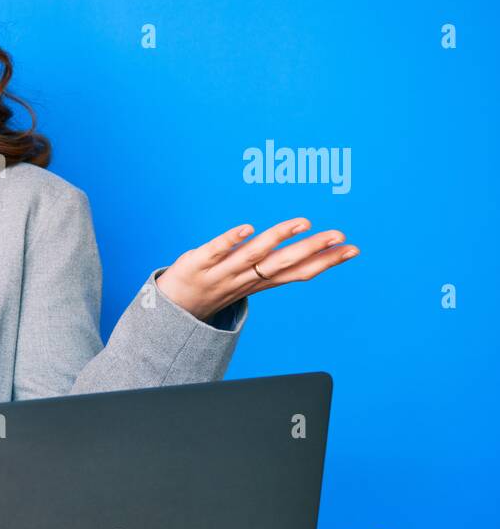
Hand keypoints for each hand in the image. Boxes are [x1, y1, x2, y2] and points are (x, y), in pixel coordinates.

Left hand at [155, 218, 358, 321]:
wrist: (175, 307)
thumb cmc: (219, 287)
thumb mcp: (253, 281)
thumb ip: (280, 267)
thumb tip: (312, 255)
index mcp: (261, 281)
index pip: (297, 272)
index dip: (325, 262)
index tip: (353, 249)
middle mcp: (245, 278)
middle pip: (282, 263)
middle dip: (311, 249)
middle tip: (338, 235)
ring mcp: (221, 272)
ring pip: (253, 255)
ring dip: (278, 239)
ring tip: (302, 222)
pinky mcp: (198, 263)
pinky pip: (216, 251)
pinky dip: (231, 240)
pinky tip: (248, 227)